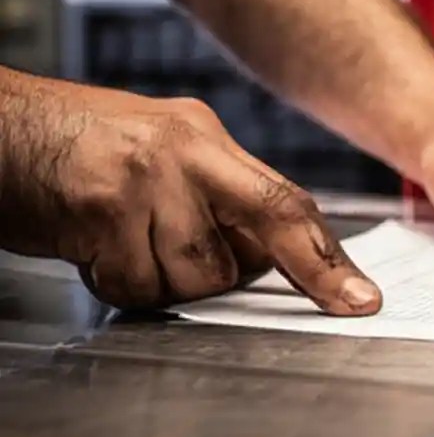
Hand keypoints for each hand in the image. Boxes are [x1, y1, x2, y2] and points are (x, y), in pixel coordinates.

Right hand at [0, 79, 379, 314]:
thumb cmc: (70, 146)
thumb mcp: (157, 152)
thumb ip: (214, 197)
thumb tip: (266, 255)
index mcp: (205, 137)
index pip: (288, 203)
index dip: (328, 259)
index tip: (359, 299)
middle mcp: (186, 150)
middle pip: (261, 239)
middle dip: (241, 273)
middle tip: (179, 253)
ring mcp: (146, 178)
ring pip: (198, 275)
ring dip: (159, 278)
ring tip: (119, 241)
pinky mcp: (103, 208)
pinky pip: (137, 284)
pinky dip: (116, 282)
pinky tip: (92, 247)